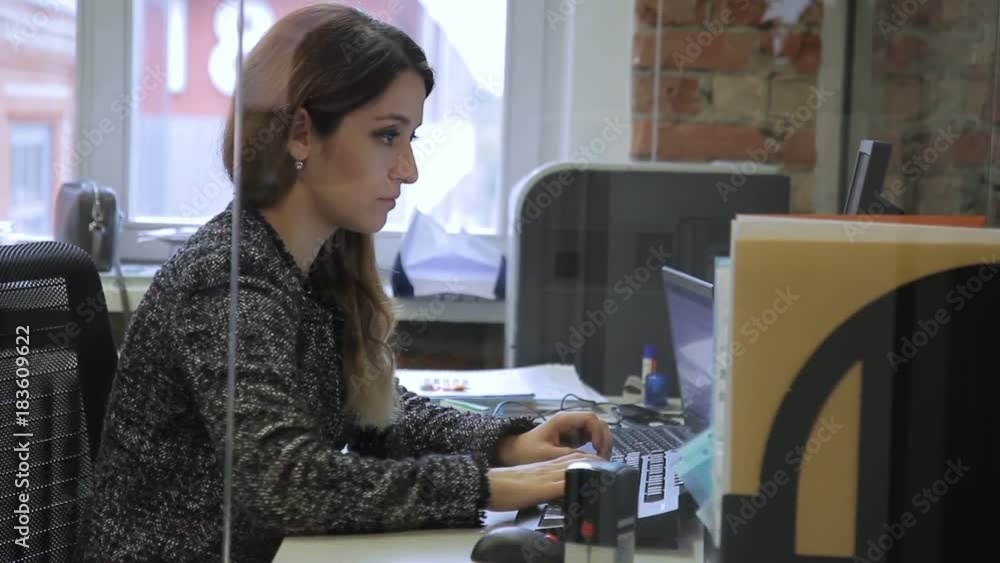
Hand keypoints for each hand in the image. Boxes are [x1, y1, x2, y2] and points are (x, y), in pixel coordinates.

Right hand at [486, 452, 601, 510]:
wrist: (489, 484)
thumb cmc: (505, 485)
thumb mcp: (529, 480)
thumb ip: (544, 480)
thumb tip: (558, 486)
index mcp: (545, 465)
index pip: (571, 457)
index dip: (589, 458)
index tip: (602, 460)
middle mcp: (547, 468)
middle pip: (576, 459)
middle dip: (595, 460)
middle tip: (610, 463)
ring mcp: (545, 477)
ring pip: (572, 467)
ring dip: (589, 467)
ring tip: (605, 468)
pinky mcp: (541, 488)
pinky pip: (561, 484)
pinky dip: (575, 483)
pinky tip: (585, 483)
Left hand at [496, 412, 611, 465]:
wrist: (513, 453)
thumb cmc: (525, 451)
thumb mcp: (546, 454)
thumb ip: (568, 455)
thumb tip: (589, 460)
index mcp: (563, 420)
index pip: (590, 418)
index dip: (598, 432)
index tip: (599, 448)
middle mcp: (570, 422)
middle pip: (597, 423)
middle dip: (604, 439)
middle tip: (604, 457)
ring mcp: (573, 429)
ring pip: (597, 431)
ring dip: (603, 443)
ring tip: (602, 460)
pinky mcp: (573, 439)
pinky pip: (592, 439)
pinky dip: (598, 447)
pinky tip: (597, 459)